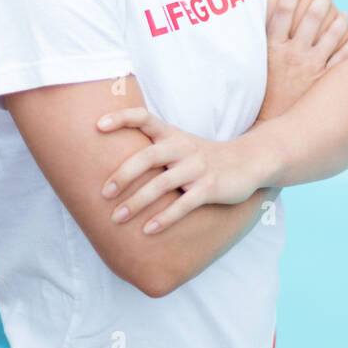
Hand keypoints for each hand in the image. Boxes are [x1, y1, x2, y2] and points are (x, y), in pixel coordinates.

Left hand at [95, 108, 265, 233]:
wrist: (250, 161)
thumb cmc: (205, 157)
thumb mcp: (181, 144)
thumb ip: (154, 148)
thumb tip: (114, 163)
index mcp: (172, 134)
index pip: (144, 117)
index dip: (121, 118)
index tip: (98, 125)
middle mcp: (183, 148)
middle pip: (148, 156)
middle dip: (123, 174)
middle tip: (103, 193)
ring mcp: (197, 168)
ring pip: (162, 184)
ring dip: (137, 202)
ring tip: (116, 218)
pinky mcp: (210, 188)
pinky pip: (184, 204)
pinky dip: (165, 218)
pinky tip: (148, 230)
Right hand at [258, 0, 347, 121]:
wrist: (269, 125)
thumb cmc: (259, 96)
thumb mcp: (254, 66)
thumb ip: (259, 45)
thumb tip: (255, 24)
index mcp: (273, 47)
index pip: (283, 12)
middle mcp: (293, 53)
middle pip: (310, 19)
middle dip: (321, 2)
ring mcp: (310, 66)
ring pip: (331, 36)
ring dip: (340, 21)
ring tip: (345, 13)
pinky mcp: (323, 81)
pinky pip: (342, 59)